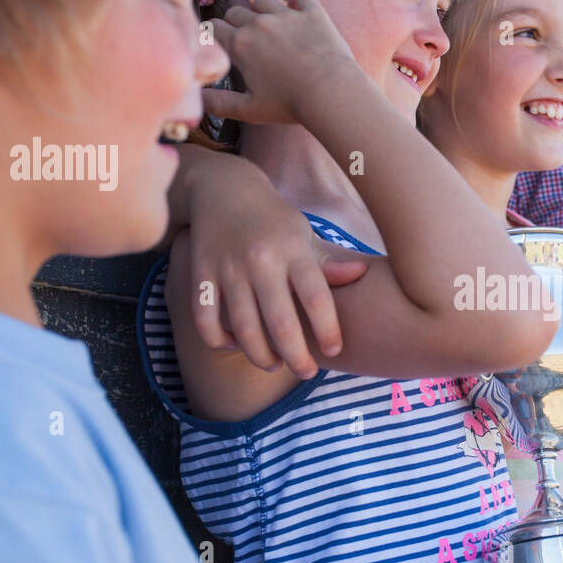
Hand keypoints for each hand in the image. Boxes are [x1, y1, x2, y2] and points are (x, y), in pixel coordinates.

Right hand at [184, 152, 369, 376]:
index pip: (317, 298)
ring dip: (261, 357)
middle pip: (281, 323)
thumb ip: (328, 262)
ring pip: (244, 329)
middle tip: (307, 373)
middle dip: (297, 357)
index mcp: (293, 250)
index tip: (333, 350)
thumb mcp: (303, 234)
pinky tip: (237, 344)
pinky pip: (206, 321)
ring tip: (275, 366)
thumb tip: (362, 274)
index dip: (327, 330)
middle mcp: (261, 260)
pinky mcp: (200, 274)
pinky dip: (220, 340)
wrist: (222, 189)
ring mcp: (228, 268)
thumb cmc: (273, 220)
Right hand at [202, 0, 356, 125]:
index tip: (219, 44)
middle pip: (235, 12)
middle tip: (247, 42)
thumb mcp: (249, 110)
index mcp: (240, 44)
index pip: (212, 28)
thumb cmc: (290, 104)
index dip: (212, 36)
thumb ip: (219, 103)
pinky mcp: (313, 13)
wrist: (330, 93)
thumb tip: (197, 98)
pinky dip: (299, 2)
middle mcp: (259, 23)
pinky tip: (301, 14)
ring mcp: (287, 15)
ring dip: (263, 10)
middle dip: (236, 24)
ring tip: (271, 26)